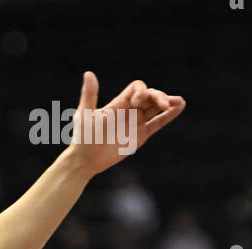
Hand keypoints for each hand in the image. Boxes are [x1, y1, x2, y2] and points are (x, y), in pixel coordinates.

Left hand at [67, 71, 184, 176]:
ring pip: (156, 108)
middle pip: (150, 96)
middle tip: (163, 104)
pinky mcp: (140, 136)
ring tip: (180, 102)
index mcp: (119, 103)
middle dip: (158, 97)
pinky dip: (168, 116)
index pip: (138, 88)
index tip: (136, 103)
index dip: (141, 92)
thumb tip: (88, 73)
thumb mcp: (85, 114)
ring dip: (168, 103)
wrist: (85, 160)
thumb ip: (89, 94)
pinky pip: (157, 124)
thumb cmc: (82, 137)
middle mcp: (130, 110)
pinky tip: (179, 108)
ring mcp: (136, 123)